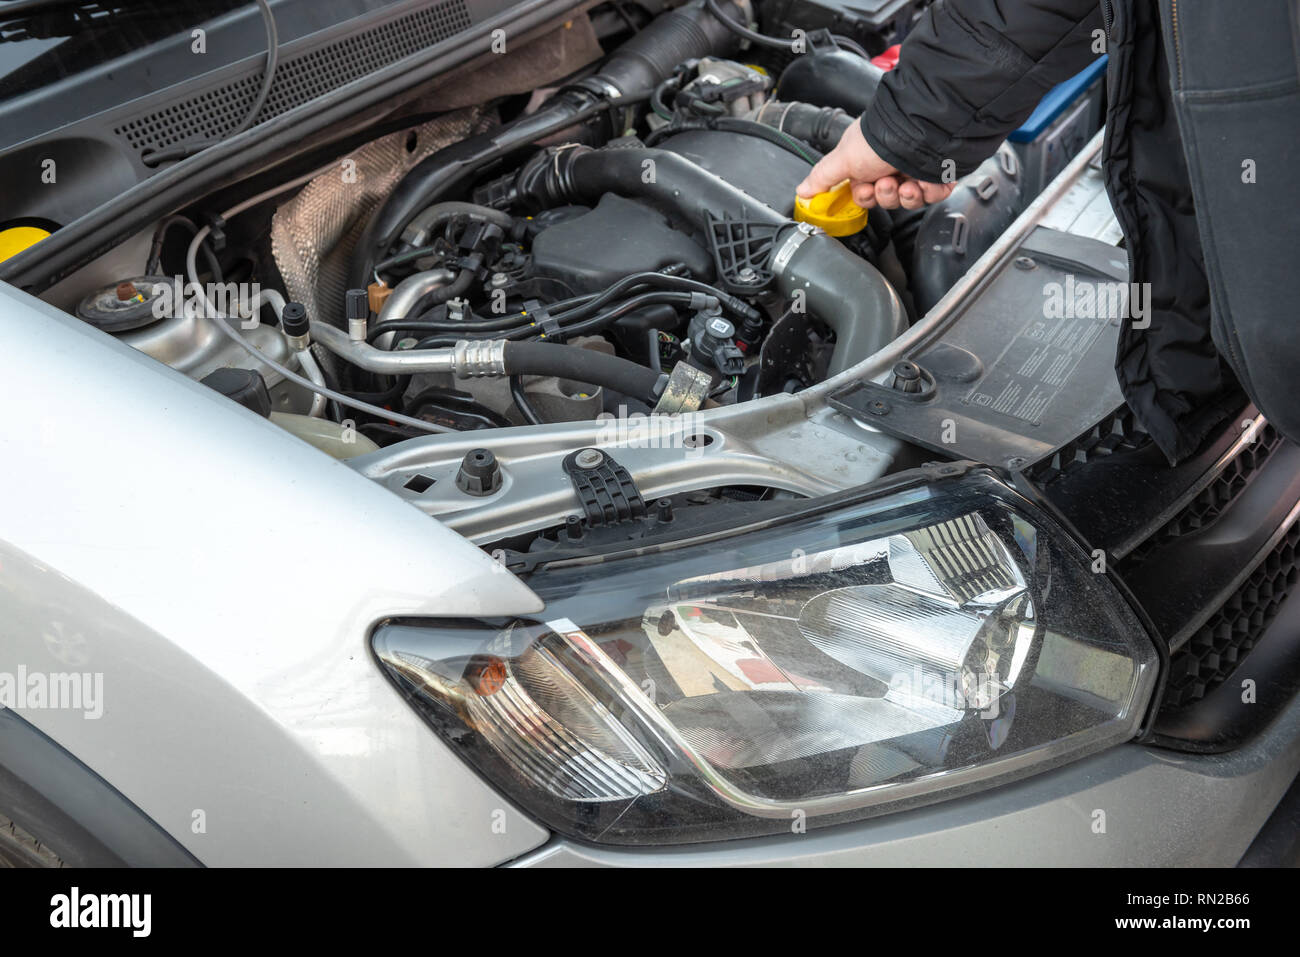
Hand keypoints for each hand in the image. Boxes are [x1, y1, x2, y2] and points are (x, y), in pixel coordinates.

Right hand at [796, 121, 955, 210]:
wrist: (919, 130)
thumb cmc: (882, 139)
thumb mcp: (843, 159)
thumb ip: (822, 177)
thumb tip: (802, 190)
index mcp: (868, 163)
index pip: (865, 194)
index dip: (865, 198)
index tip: (866, 190)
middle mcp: (891, 166)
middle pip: (887, 200)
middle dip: (886, 196)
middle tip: (887, 182)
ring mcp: (915, 170)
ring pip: (909, 201)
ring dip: (906, 196)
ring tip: (906, 182)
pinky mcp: (938, 175)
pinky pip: (934, 196)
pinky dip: (929, 192)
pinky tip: (923, 182)